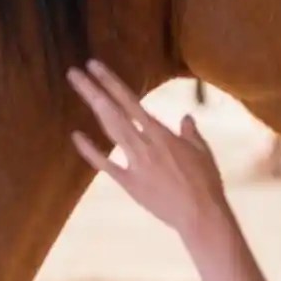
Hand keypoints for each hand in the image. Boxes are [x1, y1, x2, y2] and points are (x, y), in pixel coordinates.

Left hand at [67, 60, 230, 239]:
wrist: (200, 215)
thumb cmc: (206, 183)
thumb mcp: (202, 152)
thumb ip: (190, 133)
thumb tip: (186, 118)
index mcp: (162, 133)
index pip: (132, 101)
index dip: (112, 82)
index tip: (95, 66)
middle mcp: (145, 144)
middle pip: (114, 111)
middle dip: (93, 90)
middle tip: (75, 72)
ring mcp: (135, 163)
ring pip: (110, 130)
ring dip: (93, 108)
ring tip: (79, 90)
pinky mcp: (129, 184)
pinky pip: (106, 165)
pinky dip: (90, 151)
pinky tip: (76, 136)